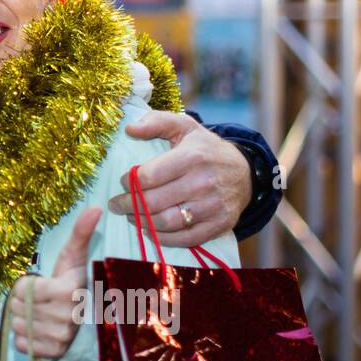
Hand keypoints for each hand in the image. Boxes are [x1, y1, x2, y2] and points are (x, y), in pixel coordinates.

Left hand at [9, 206, 100, 358]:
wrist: (90, 324)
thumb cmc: (76, 285)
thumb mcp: (74, 259)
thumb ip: (80, 233)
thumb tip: (95, 207)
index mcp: (68, 291)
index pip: (24, 289)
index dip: (28, 286)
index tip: (42, 285)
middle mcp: (66, 317)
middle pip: (17, 307)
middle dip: (24, 302)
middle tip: (41, 302)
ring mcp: (59, 338)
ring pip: (17, 325)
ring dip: (24, 320)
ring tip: (42, 316)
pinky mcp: (52, 354)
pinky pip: (21, 344)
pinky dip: (26, 338)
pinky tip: (41, 331)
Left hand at [107, 111, 251, 247]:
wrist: (245, 171)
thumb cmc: (206, 148)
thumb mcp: (184, 126)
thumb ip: (156, 122)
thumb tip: (129, 129)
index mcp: (192, 157)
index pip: (150, 176)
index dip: (130, 182)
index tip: (124, 182)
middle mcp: (204, 183)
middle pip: (154, 202)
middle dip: (128, 205)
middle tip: (116, 205)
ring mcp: (213, 206)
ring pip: (167, 222)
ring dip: (143, 222)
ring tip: (131, 216)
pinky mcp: (220, 224)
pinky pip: (185, 239)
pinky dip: (164, 238)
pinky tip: (151, 230)